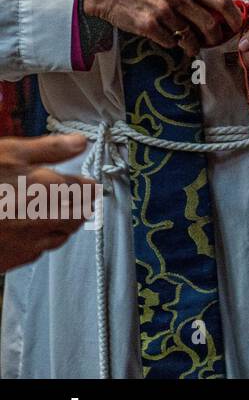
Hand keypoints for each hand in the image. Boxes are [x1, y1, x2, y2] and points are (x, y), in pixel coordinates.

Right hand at [0, 134, 94, 271]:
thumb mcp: (10, 152)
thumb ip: (50, 148)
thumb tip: (81, 142)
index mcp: (50, 187)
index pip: (86, 188)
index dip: (87, 184)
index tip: (85, 182)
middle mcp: (47, 216)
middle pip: (80, 214)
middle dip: (80, 205)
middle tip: (73, 198)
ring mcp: (32, 240)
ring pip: (63, 234)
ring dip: (64, 223)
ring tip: (51, 213)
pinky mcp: (16, 257)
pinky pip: (40, 250)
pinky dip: (40, 240)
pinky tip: (27, 230)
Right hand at [83, 0, 241, 58]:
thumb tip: (216, 6)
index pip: (221, 0)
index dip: (234, 16)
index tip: (237, 26)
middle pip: (210, 24)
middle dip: (216, 38)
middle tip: (214, 42)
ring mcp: (163, 12)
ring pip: (190, 37)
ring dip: (193, 46)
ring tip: (192, 47)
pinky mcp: (148, 26)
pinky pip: (170, 42)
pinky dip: (171, 43)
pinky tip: (167, 38)